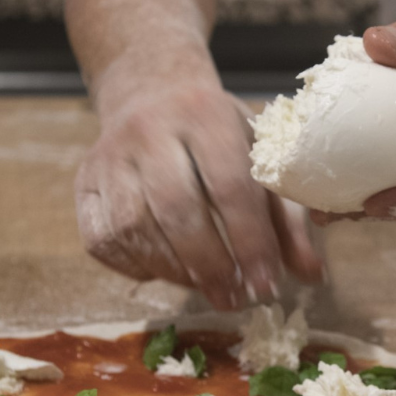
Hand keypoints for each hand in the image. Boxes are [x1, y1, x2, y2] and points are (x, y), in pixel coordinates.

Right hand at [75, 78, 323, 309]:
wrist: (150, 95)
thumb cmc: (215, 135)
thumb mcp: (258, 157)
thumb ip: (286, 217)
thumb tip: (312, 275)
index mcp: (204, 114)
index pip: (230, 185)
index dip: (250, 243)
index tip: (266, 286)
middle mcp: (148, 130)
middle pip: (176, 209)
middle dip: (209, 265)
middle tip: (234, 299)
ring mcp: (108, 157)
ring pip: (133, 228)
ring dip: (173, 270)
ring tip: (204, 287)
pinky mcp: (83, 183)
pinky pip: (102, 239)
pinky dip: (135, 266)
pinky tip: (163, 270)